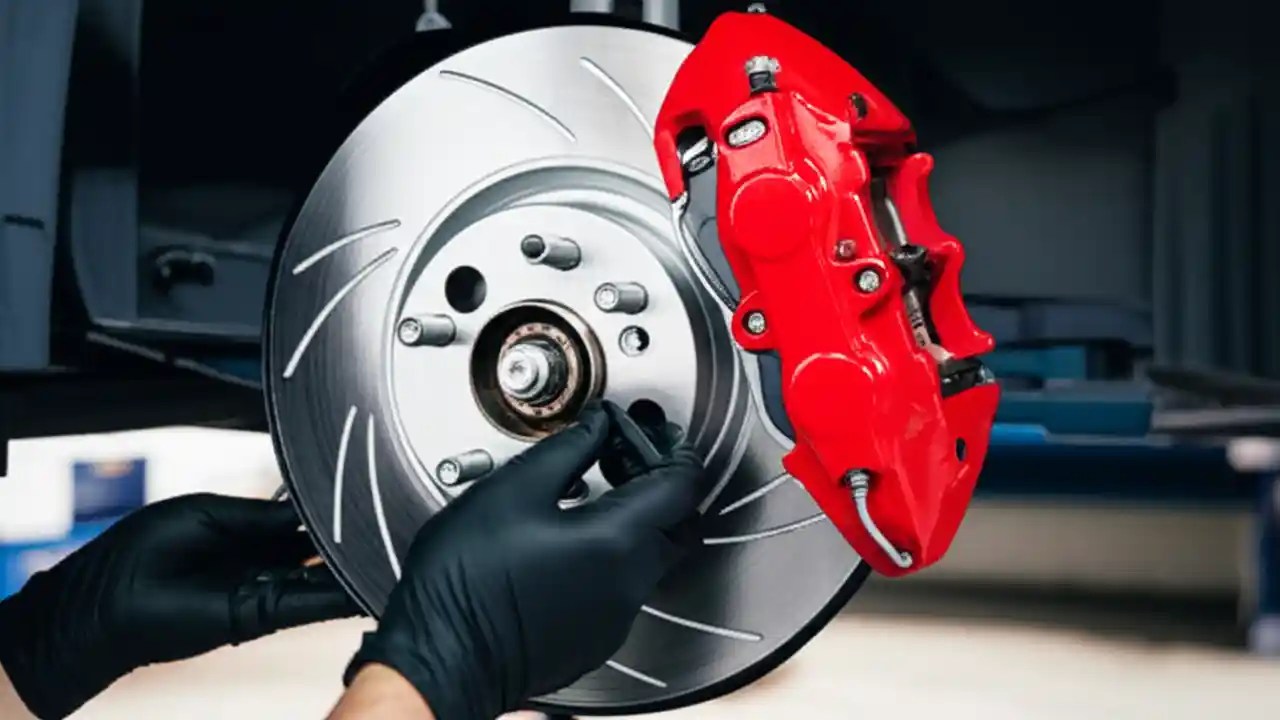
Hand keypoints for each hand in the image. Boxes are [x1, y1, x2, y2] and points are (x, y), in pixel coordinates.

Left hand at [0, 494, 360, 718]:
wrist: (101, 607)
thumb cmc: (134, 556)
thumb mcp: (208, 515)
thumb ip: (264, 517)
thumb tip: (308, 511)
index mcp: (244, 530)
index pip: (301, 518)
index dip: (331, 509)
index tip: (366, 496)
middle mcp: (258, 562)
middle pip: (317, 549)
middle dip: (348, 538)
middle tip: (388, 524)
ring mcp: (261, 590)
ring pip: (319, 578)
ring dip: (351, 569)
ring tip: (390, 552)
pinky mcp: (259, 616)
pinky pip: (307, 603)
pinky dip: (338, 597)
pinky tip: (365, 584)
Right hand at [343, 401, 705, 719]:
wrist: (442, 657)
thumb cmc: (467, 583)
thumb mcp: (514, 490)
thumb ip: (568, 449)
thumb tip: (597, 426)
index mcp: (618, 543)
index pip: (682, 486)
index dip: (674, 451)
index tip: (655, 434)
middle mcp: (629, 585)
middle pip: (677, 526)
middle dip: (662, 487)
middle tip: (629, 460)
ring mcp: (615, 618)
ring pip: (649, 559)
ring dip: (633, 524)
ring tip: (589, 496)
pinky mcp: (596, 638)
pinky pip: (622, 590)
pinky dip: (611, 559)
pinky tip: (568, 542)